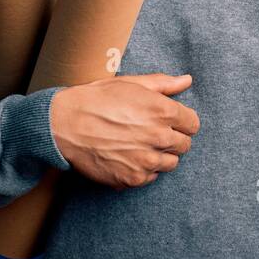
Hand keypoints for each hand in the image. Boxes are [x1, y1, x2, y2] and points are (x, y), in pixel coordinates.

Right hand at [49, 73, 199, 190]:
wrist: (64, 124)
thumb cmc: (97, 100)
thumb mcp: (131, 84)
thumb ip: (164, 84)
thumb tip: (187, 80)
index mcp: (163, 111)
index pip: (193, 124)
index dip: (181, 121)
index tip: (169, 121)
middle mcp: (158, 137)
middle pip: (184, 145)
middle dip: (172, 138)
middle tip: (151, 133)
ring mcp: (146, 160)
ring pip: (170, 163)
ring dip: (160, 156)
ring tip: (139, 145)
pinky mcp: (132, 178)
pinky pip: (150, 177)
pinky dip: (142, 170)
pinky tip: (127, 157)